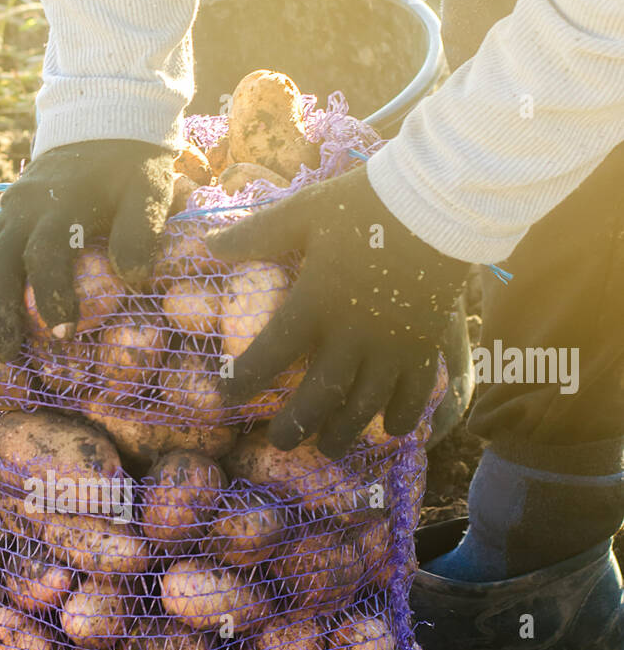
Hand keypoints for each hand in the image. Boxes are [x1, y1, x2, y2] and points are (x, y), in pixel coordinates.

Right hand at [0, 139, 176, 361]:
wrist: (103, 122)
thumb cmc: (131, 166)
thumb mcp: (148, 189)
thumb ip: (141, 228)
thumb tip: (132, 277)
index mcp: (61, 201)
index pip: (45, 254)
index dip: (51, 296)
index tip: (65, 333)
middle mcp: (25, 207)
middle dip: (0, 313)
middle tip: (10, 355)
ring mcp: (10, 210)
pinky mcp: (5, 216)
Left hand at [207, 164, 468, 458]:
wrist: (441, 200)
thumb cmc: (367, 204)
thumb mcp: (306, 211)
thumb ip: (259, 234)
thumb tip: (208, 245)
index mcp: (314, 303)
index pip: (269, 355)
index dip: (244, 381)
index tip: (227, 394)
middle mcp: (351, 336)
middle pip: (317, 398)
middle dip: (294, 427)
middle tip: (279, 441)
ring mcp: (391, 347)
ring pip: (362, 407)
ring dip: (342, 433)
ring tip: (327, 448)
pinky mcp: (425, 347)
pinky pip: (413, 395)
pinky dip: (400, 417)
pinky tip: (387, 430)